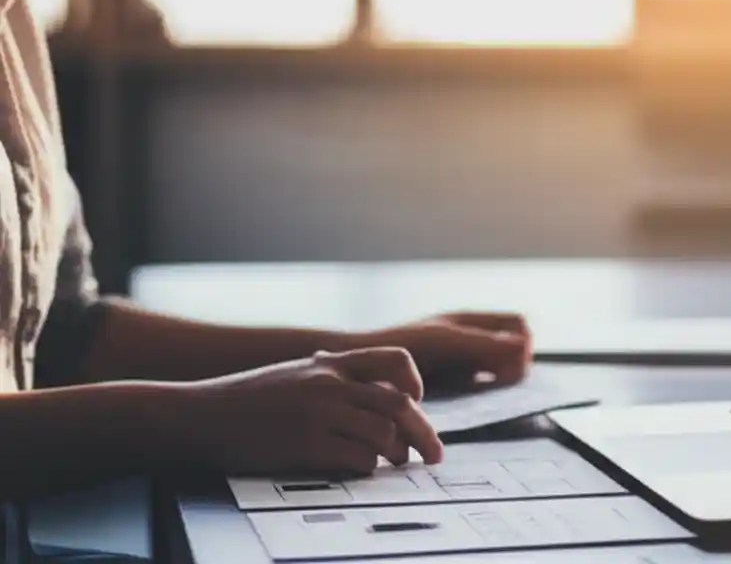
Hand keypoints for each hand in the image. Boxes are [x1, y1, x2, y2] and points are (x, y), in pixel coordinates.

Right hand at [187, 348, 443, 475]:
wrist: (197, 415)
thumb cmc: (244, 400)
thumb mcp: (294, 374)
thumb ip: (331, 377)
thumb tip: (369, 391)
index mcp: (329, 363)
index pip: (394, 359)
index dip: (415, 383)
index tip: (416, 402)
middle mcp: (329, 383)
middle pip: (401, 403)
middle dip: (425, 432)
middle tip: (435, 454)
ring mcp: (318, 413)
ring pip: (385, 433)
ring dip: (398, 454)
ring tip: (395, 465)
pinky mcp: (305, 444)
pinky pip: (358, 457)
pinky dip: (368, 467)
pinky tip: (361, 470)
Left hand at [353, 312, 532, 391]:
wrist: (359, 367)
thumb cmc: (400, 347)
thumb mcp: (445, 341)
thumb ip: (484, 342)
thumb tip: (524, 346)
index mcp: (469, 320)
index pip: (519, 326)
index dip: (523, 345)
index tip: (511, 365)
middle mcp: (469, 338)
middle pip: (514, 349)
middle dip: (516, 365)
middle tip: (500, 384)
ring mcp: (461, 361)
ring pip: (500, 369)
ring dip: (502, 380)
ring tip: (484, 394)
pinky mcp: (452, 383)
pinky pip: (482, 386)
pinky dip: (486, 393)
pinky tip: (470, 403)